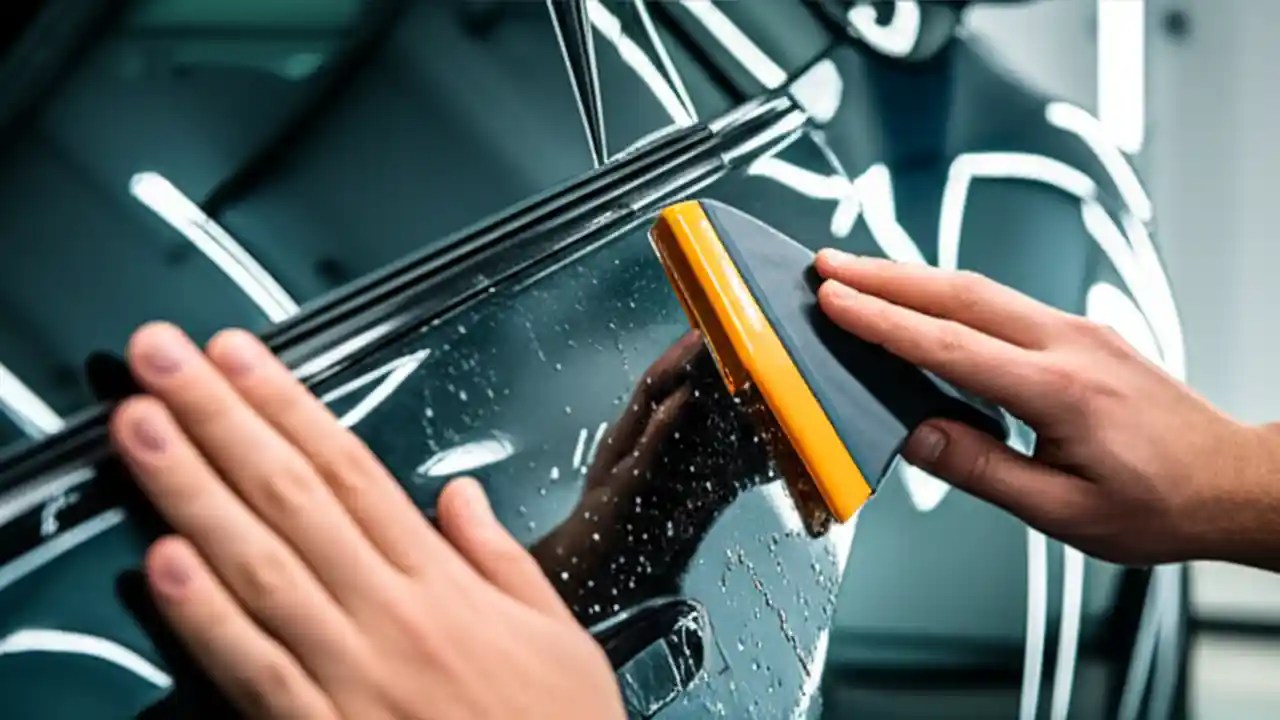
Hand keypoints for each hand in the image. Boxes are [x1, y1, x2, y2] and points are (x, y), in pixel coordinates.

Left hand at [109, 323, 624, 718]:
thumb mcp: (556, 632)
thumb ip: (500, 556)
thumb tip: (462, 494)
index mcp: (442, 586)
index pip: (349, 470)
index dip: (287, 405)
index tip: (239, 358)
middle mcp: (389, 616)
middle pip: (290, 497)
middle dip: (220, 419)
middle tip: (165, 359)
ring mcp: (351, 674)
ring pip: (259, 566)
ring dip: (192, 491)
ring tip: (142, 431)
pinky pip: (254, 670)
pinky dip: (205, 617)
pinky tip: (162, 565)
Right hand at [814, 250, 1279, 568]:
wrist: (1230, 481)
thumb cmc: (1159, 503)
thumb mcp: (1063, 511)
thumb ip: (982, 469)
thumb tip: (914, 436)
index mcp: (1059, 391)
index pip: (949, 344)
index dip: (883, 320)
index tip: (834, 300)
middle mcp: (1069, 344)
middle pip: (959, 293)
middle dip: (884, 275)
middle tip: (827, 265)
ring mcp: (1078, 330)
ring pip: (980, 289)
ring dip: (913, 278)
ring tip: (859, 275)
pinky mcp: (1081, 332)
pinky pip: (1002, 301)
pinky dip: (949, 293)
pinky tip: (923, 299)